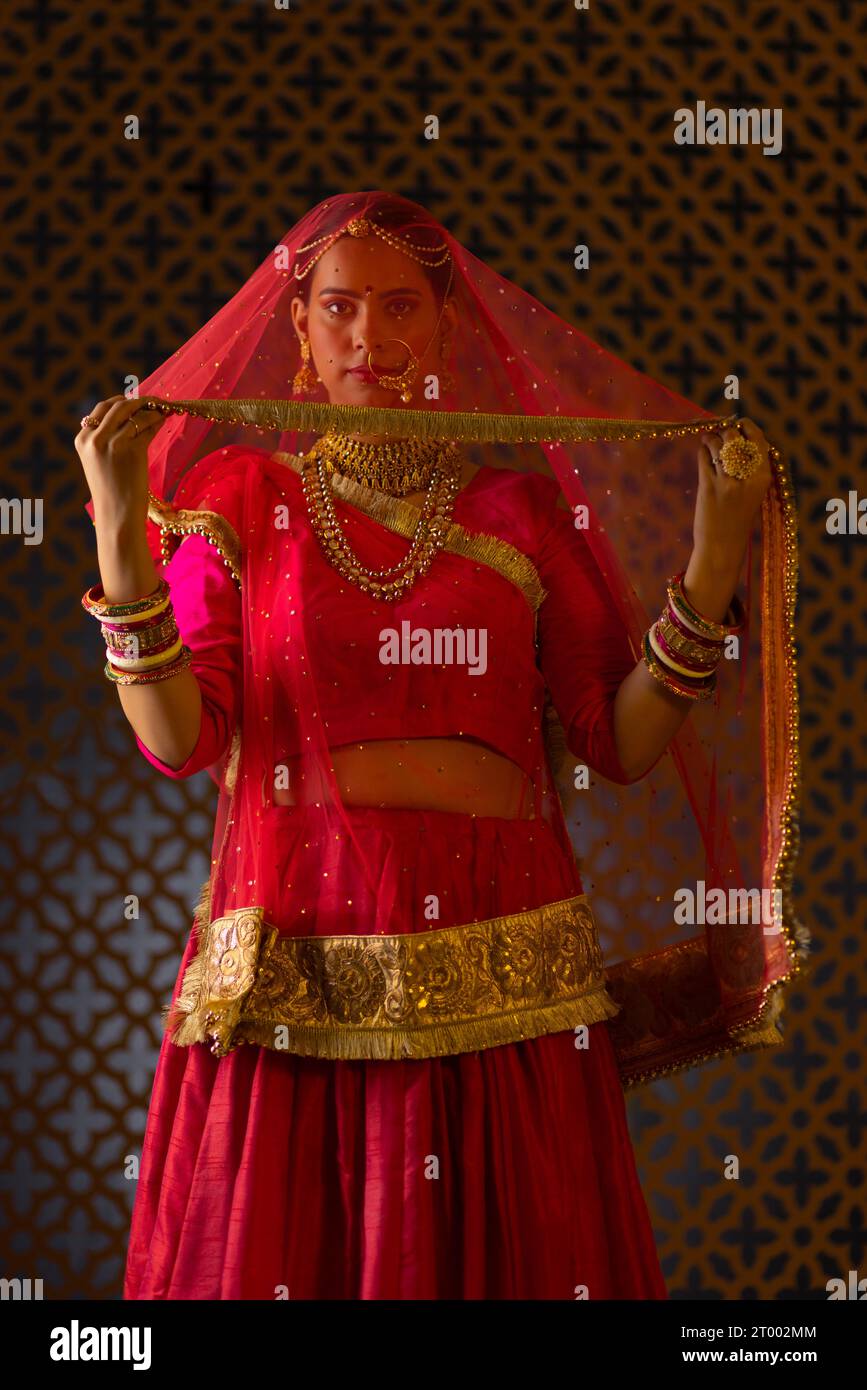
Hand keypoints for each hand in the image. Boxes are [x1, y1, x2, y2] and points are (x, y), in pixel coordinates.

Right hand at [75, 394, 165, 525]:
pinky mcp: (131, 450)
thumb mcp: (101, 462)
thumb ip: (108, 439)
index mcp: (82, 439)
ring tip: (162, 411)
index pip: (102, 409)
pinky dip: (156, 421)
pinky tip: (163, 421)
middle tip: (154, 401)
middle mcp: (94, 438)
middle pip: (118, 406)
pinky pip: (146, 427)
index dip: (122, 402)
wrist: (117, 516)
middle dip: (138, 401)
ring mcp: (112, 443)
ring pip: (135, 415)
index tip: (136, 402)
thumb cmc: (112, 492)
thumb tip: (134, 416)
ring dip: (151, 410)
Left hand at [693, 418, 772, 581]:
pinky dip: (703, 451)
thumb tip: (739, 436)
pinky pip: (704, 457)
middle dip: (725, 431)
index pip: (758, 441)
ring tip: (708, 440)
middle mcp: (747, 478)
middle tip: (719, 433)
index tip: (739, 423)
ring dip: (711, 438)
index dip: (747, 427)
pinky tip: (703, 452)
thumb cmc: (738, 516)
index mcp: (763, 478)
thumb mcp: (754, 492)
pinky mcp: (708, 486)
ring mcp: (727, 482)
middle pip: (735, 438)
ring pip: (718, 445)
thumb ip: (751, 467)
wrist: (722, 544)